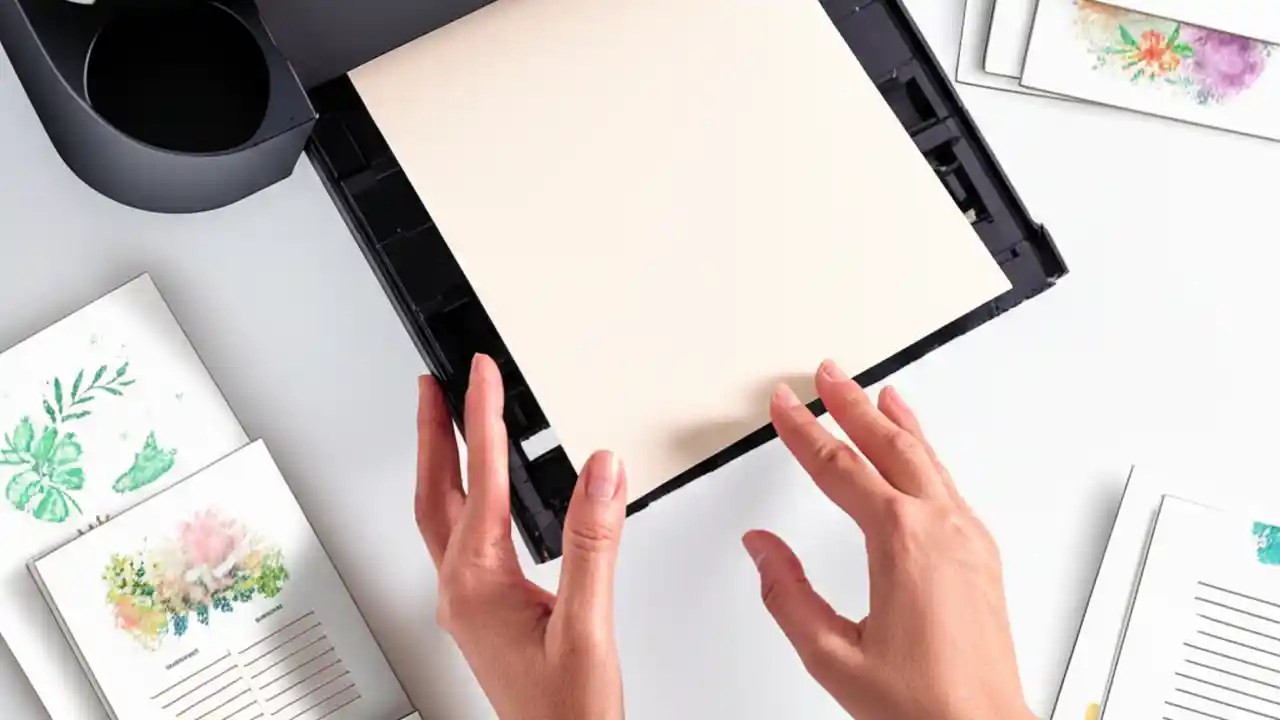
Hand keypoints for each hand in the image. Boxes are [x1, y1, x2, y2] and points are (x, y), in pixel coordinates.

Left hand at [415, 355, 626, 719]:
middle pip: (436, 492)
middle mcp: (461, 590)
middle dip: (434, 432)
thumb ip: (592, 543)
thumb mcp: (587, 625)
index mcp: (477, 585)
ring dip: (443, 463)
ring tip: (449, 423)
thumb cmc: (565, 711)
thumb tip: (599, 472)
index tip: (482, 375)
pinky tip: (481, 492)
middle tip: (434, 384)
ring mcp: (467, 603)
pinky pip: (461, 537)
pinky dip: (464, 497)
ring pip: (443, 515)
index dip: (482, 420)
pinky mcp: (481, 612)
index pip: (482, 483)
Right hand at [743, 360, 1033, 719]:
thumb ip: (788, 595)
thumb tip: (761, 549)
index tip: (784, 405)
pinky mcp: (981, 555)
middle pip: (888, 444)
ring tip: (874, 392)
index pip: (839, 468)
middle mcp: (941, 529)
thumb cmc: (924, 706)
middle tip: (826, 375)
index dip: (804, 432)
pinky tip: (919, 449)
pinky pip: (947, 482)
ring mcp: (968, 538)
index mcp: (902, 542)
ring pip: (925, 457)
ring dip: (893, 419)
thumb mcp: (832, 655)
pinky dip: (925, 451)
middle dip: (851, 404)